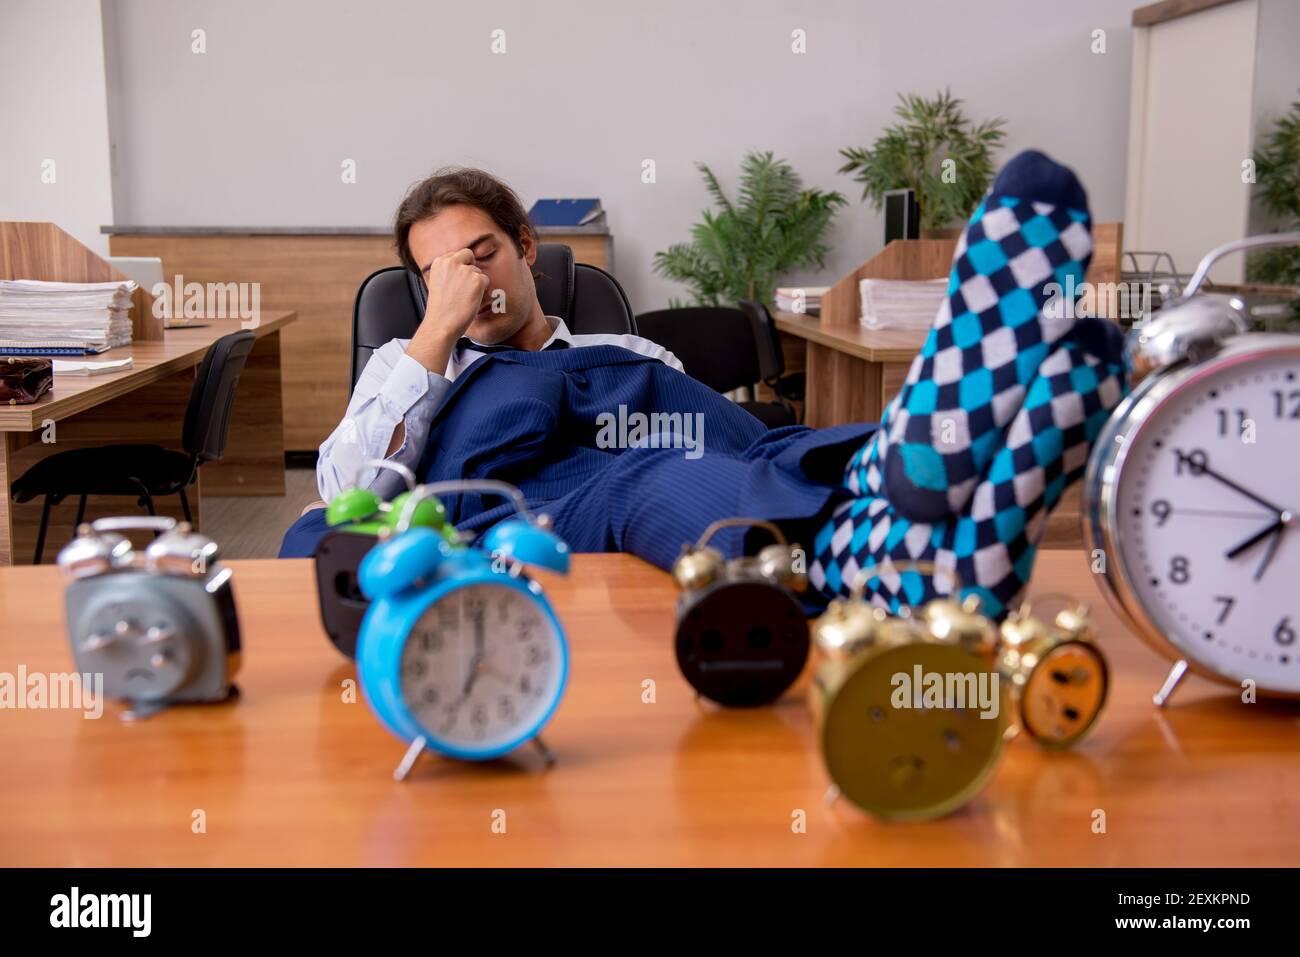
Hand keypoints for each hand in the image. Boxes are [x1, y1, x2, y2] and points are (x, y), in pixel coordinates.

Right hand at [406, 247, 489, 371]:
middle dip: (470, 269)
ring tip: (463, 297)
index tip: (458, 280)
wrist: (441, 324)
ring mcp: (465, 270)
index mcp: (440, 261)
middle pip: (469, 256)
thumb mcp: (437, 281)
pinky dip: (482, 290)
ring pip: (478, 271)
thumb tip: (464, 265)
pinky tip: (470, 299)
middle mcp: (451, 262)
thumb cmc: (440, 307)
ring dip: (475, 283)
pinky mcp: (476, 280)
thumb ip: (449, 270)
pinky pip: (486, 280)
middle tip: (464, 287)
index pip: (458, 254)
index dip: (461, 266)